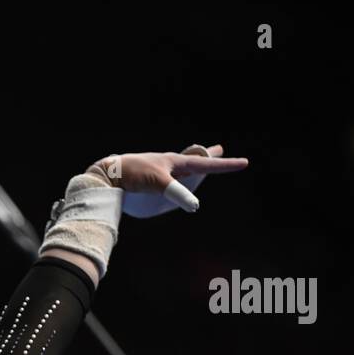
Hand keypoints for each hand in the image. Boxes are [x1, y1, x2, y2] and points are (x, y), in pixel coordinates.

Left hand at [94, 143, 247, 214]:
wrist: (108, 175)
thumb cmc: (133, 175)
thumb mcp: (158, 183)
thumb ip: (178, 193)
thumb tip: (196, 205)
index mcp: (175, 161)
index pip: (205, 163)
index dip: (225, 165)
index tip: (244, 163)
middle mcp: (169, 163)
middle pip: (194, 159)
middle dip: (208, 156)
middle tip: (219, 149)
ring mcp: (159, 169)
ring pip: (181, 167)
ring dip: (193, 165)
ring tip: (199, 164)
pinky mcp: (149, 178)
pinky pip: (169, 176)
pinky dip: (177, 176)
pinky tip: (173, 180)